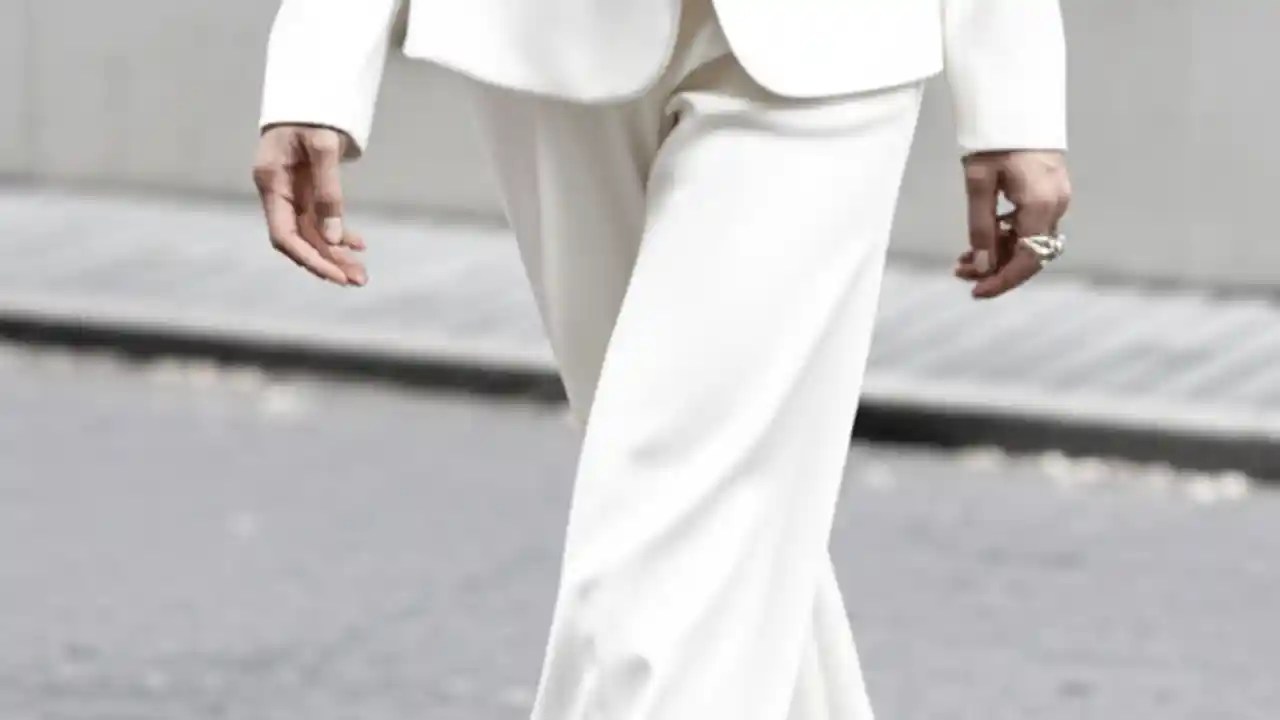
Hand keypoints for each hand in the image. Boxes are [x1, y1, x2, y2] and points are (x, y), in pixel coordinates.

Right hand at [251, 125, 367, 285]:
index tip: (336, 276)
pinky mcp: (304, 188)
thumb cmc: (314, 113)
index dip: (309, 258)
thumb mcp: (324, 147)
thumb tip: (333, 237)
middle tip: (359, 280)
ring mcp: (290, 191)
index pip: (284, 234)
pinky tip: (359, 245)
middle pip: (299, 239)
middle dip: (327, 262)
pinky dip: (338, 233)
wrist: (312, 90)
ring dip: (336, 253)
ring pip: (311, 233)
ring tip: (362, 273)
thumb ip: (328, 191)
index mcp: (271, 181)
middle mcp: (277, 191)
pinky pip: (319, 219)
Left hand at [954, 150, 1070, 298]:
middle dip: (996, 269)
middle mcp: (1055, 206)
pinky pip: (1030, 226)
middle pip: (1029, 255)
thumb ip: (980, 227)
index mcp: (1040, 206)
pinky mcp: (1050, 193)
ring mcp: (1056, 199)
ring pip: (1029, 242)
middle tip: (961, 274)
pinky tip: (983, 239)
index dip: (1002, 281)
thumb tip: (981, 266)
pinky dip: (1007, 236)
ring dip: (998, 253)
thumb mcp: (978, 182)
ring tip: (963, 260)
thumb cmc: (994, 139)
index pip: (1027, 259)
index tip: (975, 291)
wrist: (1016, 103)